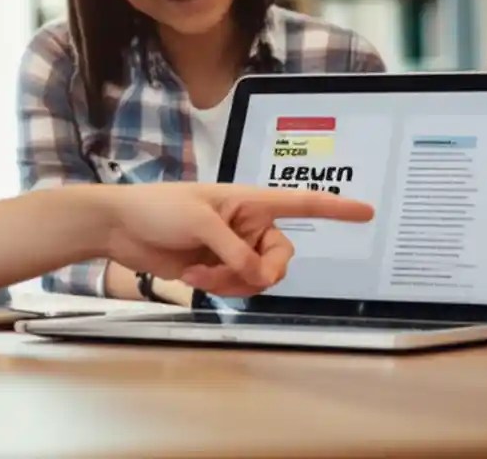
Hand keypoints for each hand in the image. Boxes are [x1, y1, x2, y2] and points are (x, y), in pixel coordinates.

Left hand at [87, 183, 373, 296]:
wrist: (119, 228)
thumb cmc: (157, 209)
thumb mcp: (199, 222)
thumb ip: (234, 250)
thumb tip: (257, 276)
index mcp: (249, 200)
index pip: (300, 202)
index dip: (334, 207)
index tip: (367, 212)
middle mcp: (247, 224)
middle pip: (281, 256)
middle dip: (262, 271)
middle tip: (239, 276)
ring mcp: (232, 247)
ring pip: (258, 277)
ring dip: (233, 282)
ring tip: (200, 272)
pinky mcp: (216, 267)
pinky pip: (237, 286)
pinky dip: (220, 287)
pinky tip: (192, 276)